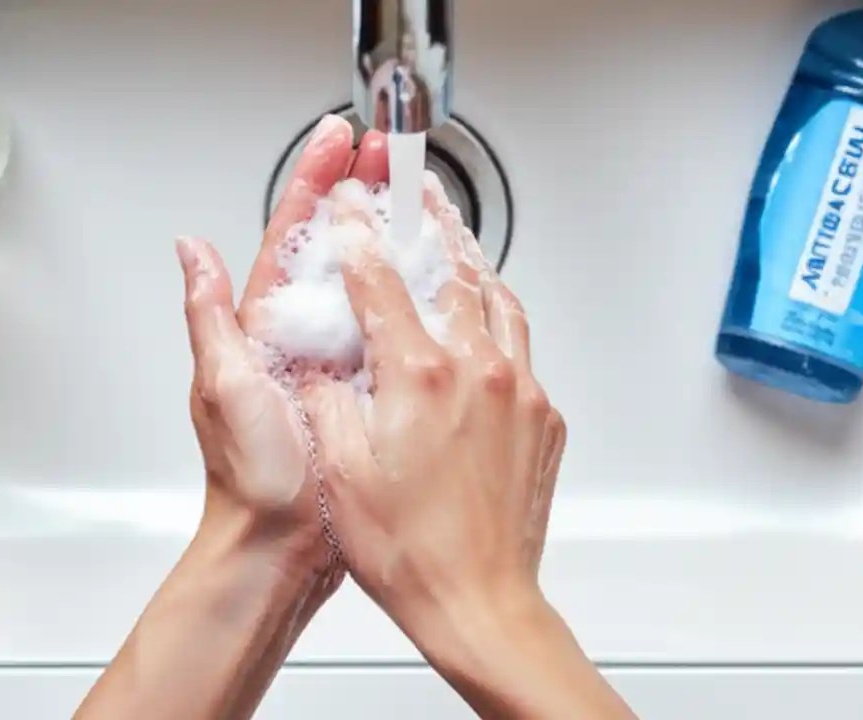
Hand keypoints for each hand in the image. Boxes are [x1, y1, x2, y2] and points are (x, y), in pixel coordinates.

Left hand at [75, 116, 394, 719]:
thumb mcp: (222, 386)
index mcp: (264, 326)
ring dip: (391, 235)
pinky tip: (437, 278)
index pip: (290, 233)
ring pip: (368, 281)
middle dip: (362, 191)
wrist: (281, 546)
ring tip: (418, 195)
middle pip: (335, 244)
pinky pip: (393, 330)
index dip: (315, 180)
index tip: (338, 141)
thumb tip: (188, 250)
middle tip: (391, 151)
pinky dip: (413, 297)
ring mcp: (335, 360)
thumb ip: (209, 315)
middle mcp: (300, 336)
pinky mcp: (366, 390)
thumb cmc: (251, 478)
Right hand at [304, 173, 561, 630]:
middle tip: (415, 183)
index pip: (382, 279)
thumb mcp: (339, 472)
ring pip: (496, 296)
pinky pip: (521, 340)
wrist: (480, 599)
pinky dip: (498, 309)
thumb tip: (320, 359)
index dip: (359, 232)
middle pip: (451, 268)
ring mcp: (518, 389)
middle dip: (426, 218)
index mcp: (419, 376)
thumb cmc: (410, 551)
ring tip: (453, 230)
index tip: (348, 203)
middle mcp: (478, 370)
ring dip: (470, 256)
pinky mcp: (542, 415)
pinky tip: (486, 309)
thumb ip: (325, 397)